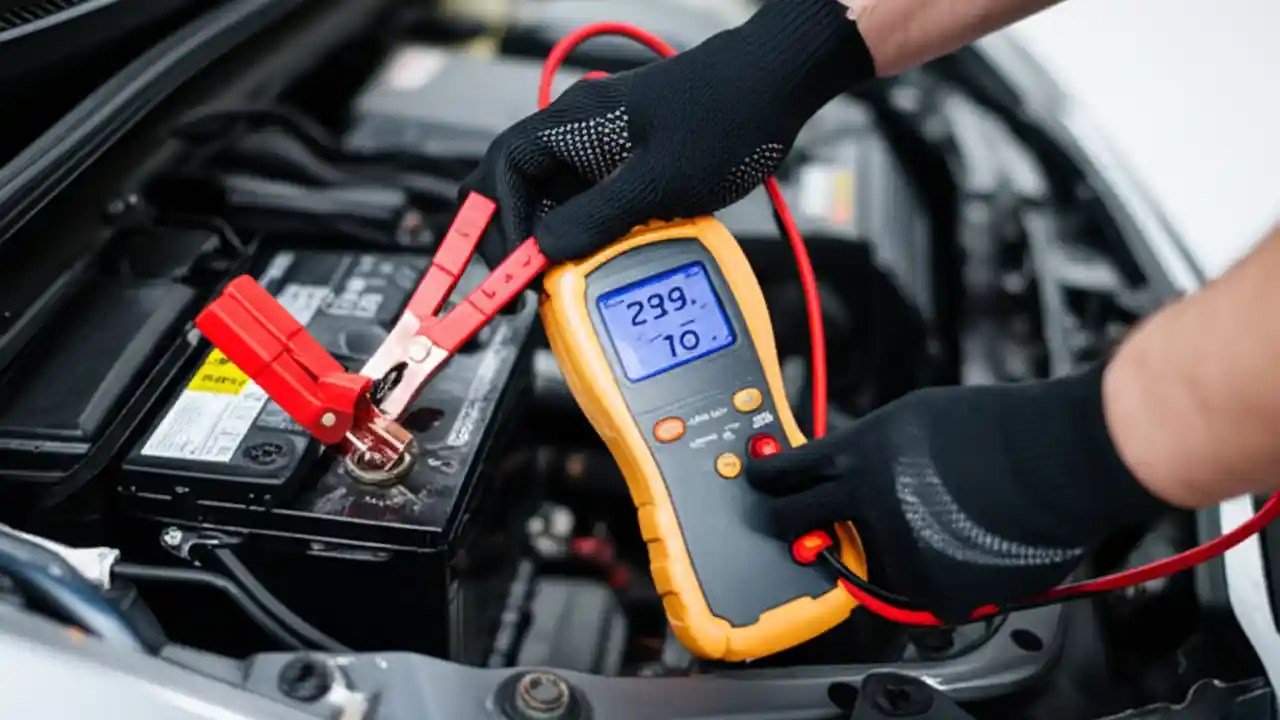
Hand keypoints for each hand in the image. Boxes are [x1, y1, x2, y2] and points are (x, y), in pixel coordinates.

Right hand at [460, 0, 873, 266]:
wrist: (773, 87)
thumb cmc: (723, 115)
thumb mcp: (659, 179)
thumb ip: (598, 217)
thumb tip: (546, 252)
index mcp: (570, 125)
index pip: (502, 171)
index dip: (497, 224)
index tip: (513, 268)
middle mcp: (576, 136)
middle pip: (515, 190)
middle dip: (511, 240)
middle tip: (521, 288)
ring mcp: (600, 153)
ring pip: (550, 204)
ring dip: (549, 244)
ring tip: (559, 283)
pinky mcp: (625, 170)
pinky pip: (587, 208)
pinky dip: (584, 239)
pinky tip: (599, 263)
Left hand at [747, 366, 1166, 621]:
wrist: (1059, 458)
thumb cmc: (998, 429)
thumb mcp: (912, 419)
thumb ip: (867, 450)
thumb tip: (841, 470)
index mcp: (858, 454)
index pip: (783, 473)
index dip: (764, 480)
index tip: (758, 485)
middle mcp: (864, 500)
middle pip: (788, 522)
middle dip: (784, 524)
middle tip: (792, 524)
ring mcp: (894, 547)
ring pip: (860, 560)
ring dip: (882, 549)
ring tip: (935, 521)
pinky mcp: (930, 588)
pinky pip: (912, 592)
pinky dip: (933, 576)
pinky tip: (961, 544)